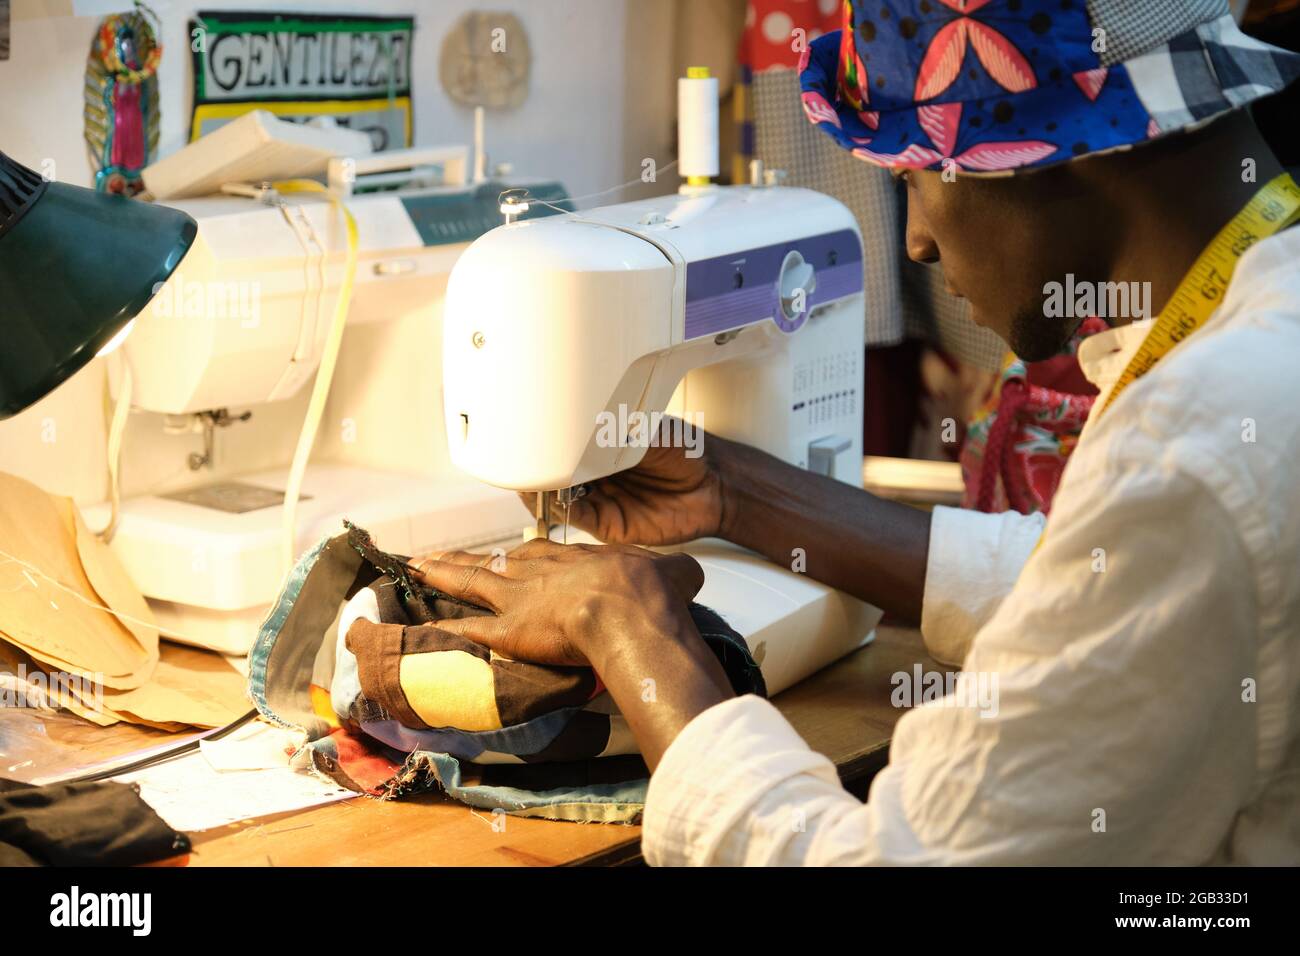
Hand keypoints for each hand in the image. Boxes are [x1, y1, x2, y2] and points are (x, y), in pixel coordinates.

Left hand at [409, 538, 704, 666]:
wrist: (630, 611)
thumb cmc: (651, 593)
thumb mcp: (674, 571)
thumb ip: (674, 571)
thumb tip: (686, 574)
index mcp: (579, 557)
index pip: (543, 552)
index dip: (526, 555)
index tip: (513, 554)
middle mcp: (543, 572)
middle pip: (499, 560)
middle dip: (471, 558)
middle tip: (444, 554)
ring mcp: (521, 599)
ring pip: (473, 581)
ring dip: (444, 575)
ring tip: (418, 568)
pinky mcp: (509, 631)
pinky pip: (470, 629)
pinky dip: (446, 628)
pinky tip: (425, 628)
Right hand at [521, 417, 727, 545]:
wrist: (715, 485)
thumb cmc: (687, 450)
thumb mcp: (645, 429)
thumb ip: (611, 434)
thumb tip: (578, 431)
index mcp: (601, 445)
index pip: (561, 443)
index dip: (542, 441)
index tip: (524, 434)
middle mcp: (595, 472)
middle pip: (553, 471)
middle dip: (535, 465)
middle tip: (520, 456)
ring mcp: (600, 498)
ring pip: (558, 496)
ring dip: (541, 488)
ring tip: (529, 476)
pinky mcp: (608, 524)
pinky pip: (576, 517)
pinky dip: (560, 509)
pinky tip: (551, 497)